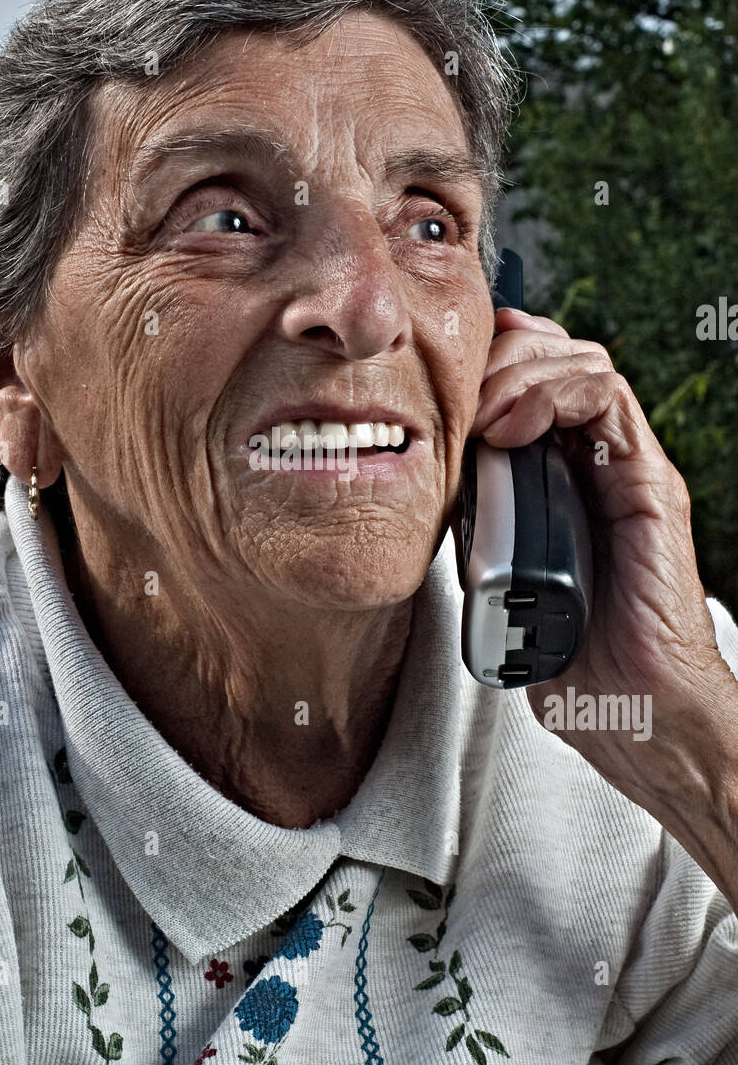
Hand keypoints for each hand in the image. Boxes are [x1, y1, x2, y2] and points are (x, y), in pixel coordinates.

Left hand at [470, 307, 737, 857]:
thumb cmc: (566, 654)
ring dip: (518, 371)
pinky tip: (511, 427)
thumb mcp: (492, 574)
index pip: (524, 378)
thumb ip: (471, 524)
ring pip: (580, 362)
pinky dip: (556, 392)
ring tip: (477, 416)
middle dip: (495, 356)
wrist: (633, 709)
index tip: (430, 379)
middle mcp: (592, 459)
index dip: (481, 362)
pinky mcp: (647, 482)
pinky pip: (609, 399)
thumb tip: (416, 488)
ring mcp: (622, 466)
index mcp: (554, 472)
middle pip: (550, 355)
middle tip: (451, 393)